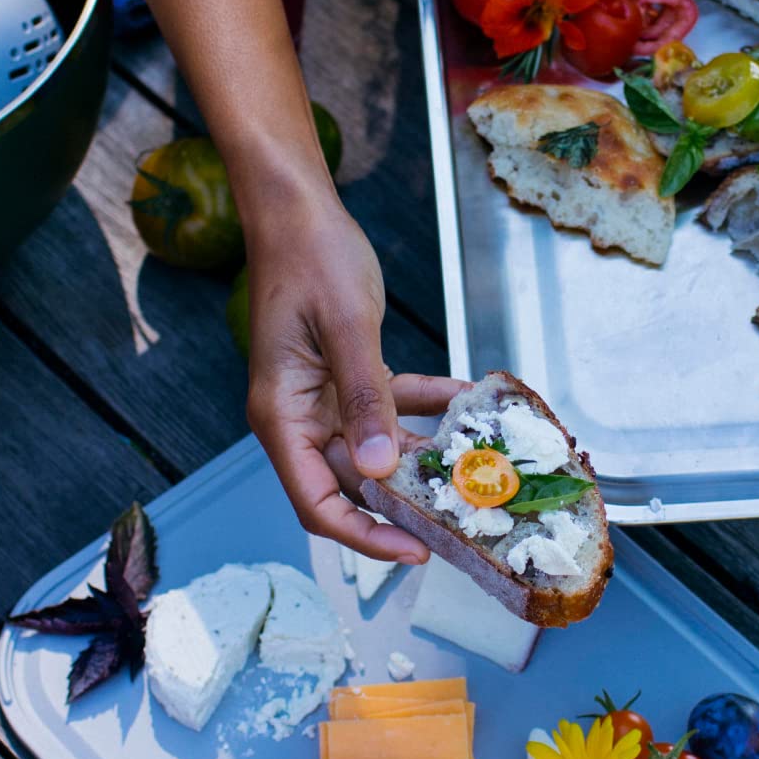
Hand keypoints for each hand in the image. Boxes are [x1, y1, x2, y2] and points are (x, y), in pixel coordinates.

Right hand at [246, 196, 465, 560]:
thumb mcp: (346, 326)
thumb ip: (365, 398)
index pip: (317, 503)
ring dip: (423, 458)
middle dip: (405, 504)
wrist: (297, 208)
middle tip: (465, 516)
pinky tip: (466, 397)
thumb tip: (379, 468)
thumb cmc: (311, 257)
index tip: (417, 549)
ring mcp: (321, 400)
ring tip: (477, 465)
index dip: (365, 536)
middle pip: (349, 487)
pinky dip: (426, 406)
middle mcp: (298, 418)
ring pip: (375, 451)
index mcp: (282, 416)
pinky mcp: (345, 377)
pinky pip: (389, 406)